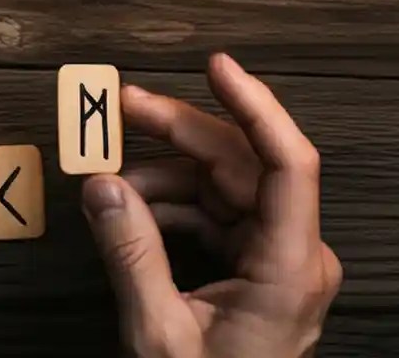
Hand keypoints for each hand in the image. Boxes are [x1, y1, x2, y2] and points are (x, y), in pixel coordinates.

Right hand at [82, 53, 341, 357]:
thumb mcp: (158, 333)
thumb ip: (130, 252)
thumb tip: (101, 183)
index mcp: (290, 270)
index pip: (289, 163)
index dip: (255, 105)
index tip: (216, 66)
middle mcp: (296, 256)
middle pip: (243, 164)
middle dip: (178, 131)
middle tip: (122, 106)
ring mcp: (279, 260)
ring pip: (225, 184)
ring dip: (166, 170)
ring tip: (111, 171)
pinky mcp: (259, 267)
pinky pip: (216, 212)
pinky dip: (172, 203)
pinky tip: (132, 203)